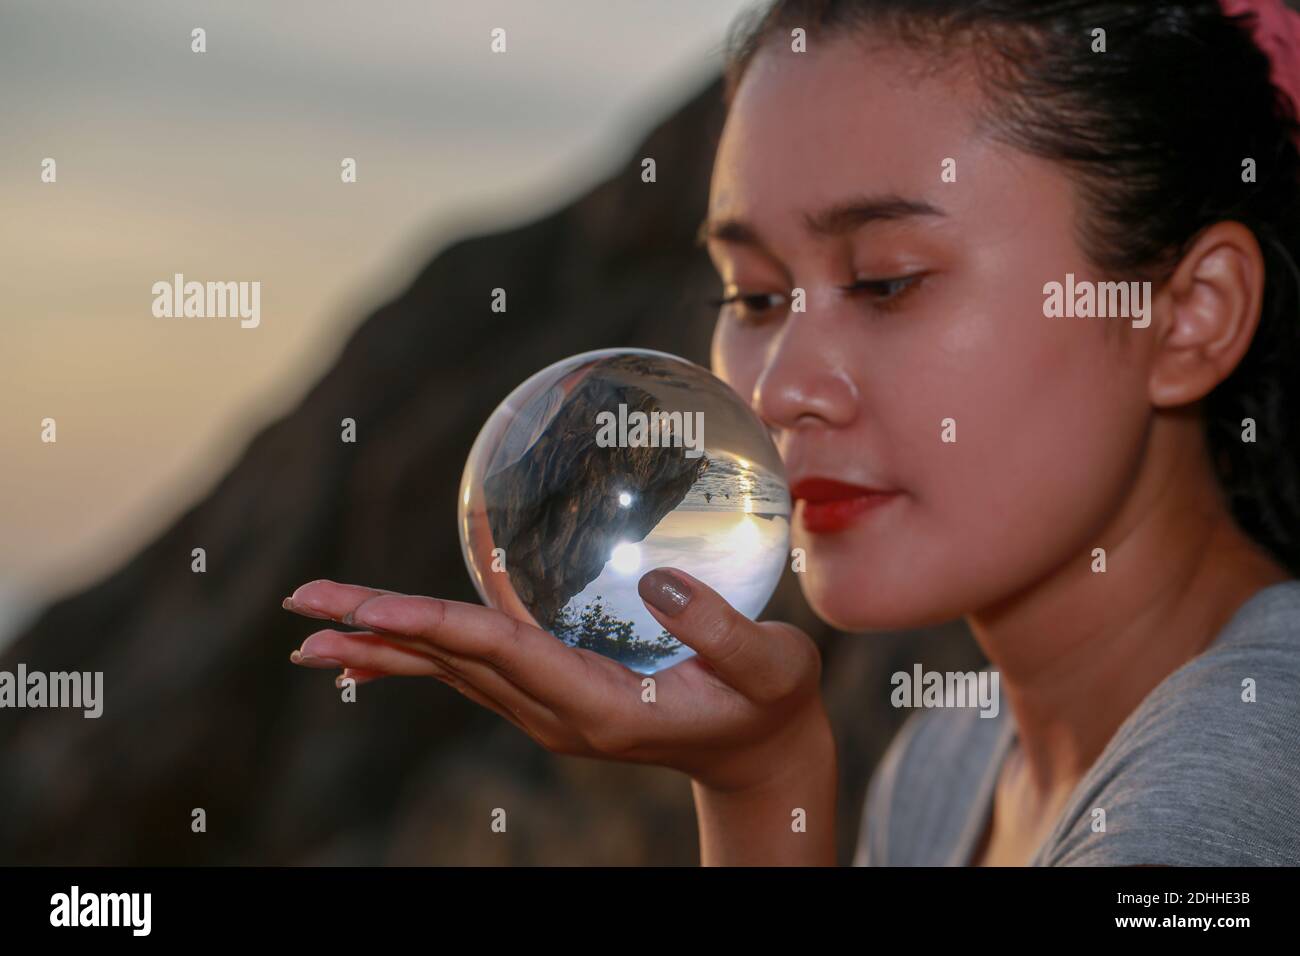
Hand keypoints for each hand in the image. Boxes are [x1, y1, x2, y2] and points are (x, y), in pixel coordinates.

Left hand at [281, 568, 828, 792]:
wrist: (759, 755)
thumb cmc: (771, 703)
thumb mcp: (772, 667)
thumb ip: (721, 629)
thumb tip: (656, 580)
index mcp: (598, 706)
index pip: (499, 654)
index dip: (433, 622)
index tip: (368, 606)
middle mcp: (556, 714)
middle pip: (452, 662)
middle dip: (376, 629)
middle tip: (300, 603)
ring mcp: (548, 711)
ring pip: (450, 671)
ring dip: (383, 644)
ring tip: (314, 627)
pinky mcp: (551, 697)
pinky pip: (471, 671)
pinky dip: (420, 653)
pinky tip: (380, 645)